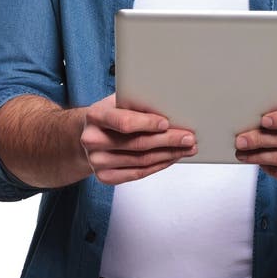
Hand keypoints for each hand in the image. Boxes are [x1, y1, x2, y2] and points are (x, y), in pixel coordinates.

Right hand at [81, 94, 196, 184]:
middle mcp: (92, 140)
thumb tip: (169, 107)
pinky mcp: (105, 177)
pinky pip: (138, 174)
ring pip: (141, 161)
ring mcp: (97, 161)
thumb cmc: (110, 114)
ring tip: (186, 148)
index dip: (148, 123)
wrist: (89, 135)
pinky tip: (171, 158)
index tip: (167, 123)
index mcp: (95, 116)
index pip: (125, 122)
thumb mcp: (118, 100)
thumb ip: (138, 103)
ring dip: (168, 155)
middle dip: (168, 140)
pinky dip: (158, 166)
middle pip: (137, 144)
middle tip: (188, 138)